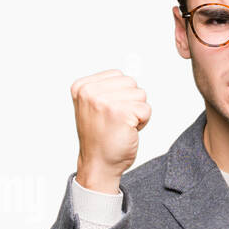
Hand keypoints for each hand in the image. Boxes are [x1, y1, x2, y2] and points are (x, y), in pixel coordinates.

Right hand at [71, 69, 151, 192]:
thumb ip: (109, 86)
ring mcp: (104, 101)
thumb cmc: (100, 138)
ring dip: (137, 113)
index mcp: (82, 86)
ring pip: (140, 95)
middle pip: (131, 83)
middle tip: (118, 121)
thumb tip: (133, 64)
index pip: (118, 75)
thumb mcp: (96, 105)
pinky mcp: (120, 113)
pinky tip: (128, 131)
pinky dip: (142, 122)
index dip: (122, 95)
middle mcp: (90, 92)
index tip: (109, 112)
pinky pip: (146, 110)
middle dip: (131, 103)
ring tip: (122, 126)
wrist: (98, 164)